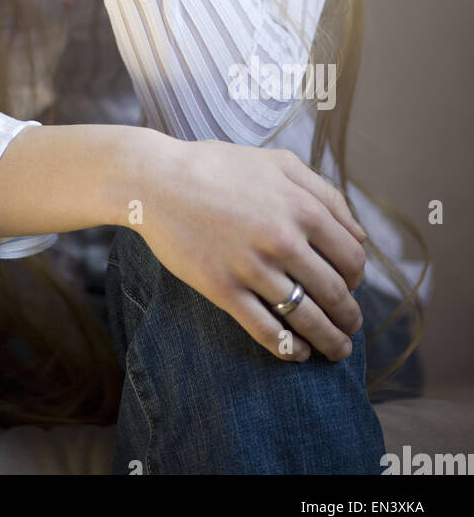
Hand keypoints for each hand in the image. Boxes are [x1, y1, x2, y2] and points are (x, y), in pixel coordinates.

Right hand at [136, 135, 367, 361]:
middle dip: (349, 316)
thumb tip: (360, 235)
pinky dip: (290, 349)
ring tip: (337, 350)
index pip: (351, 258)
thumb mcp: (277, 162)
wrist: (156, 180)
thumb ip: (324, 192)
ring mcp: (252, 267)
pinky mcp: (223, 289)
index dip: (356, 278)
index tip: (349, 286)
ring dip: (330, 340)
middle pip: (335, 293)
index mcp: (301, 207)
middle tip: (351, 326)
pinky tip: (299, 353)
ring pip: (306, 318)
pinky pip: (267, 330)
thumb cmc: (217, 166)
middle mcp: (283, 239)